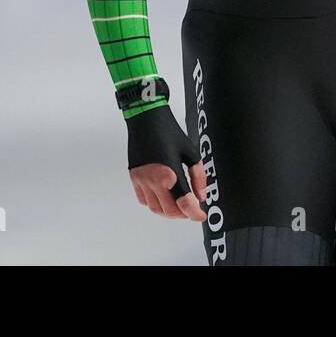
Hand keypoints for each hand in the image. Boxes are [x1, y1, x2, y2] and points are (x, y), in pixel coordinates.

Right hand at [125, 105, 206, 220]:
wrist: (146, 120)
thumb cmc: (169, 132)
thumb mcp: (190, 152)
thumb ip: (197, 176)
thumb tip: (201, 196)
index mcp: (170, 172)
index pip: (183, 202)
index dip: (194, 213)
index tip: (200, 216)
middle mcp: (153, 180)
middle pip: (169, 210)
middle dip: (183, 214)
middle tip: (192, 210)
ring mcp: (142, 180)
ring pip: (155, 208)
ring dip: (169, 212)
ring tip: (180, 206)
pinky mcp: (134, 178)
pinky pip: (144, 200)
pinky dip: (155, 204)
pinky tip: (164, 198)